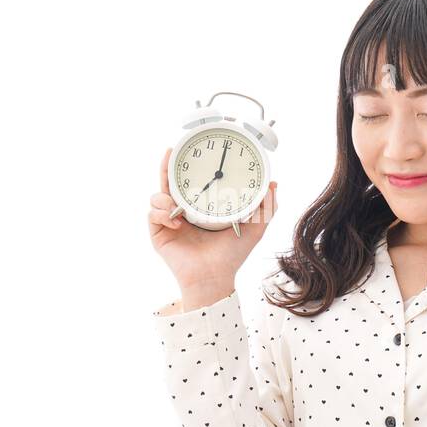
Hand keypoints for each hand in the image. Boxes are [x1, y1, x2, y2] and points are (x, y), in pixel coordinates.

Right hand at [148, 146, 277, 295]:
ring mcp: (169, 222)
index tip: (190, 149)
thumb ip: (266, 207)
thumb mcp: (255, 228)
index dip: (188, 165)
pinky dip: (161, 214)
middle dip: (166, 167)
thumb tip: (273, 183)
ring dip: (163, 194)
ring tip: (175, 204)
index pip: (192, 181)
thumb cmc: (232, 255)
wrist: (214, 277)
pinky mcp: (159, 233)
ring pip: (156, 197)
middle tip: (171, 153)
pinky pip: (152, 215)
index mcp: (202, 207)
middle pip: (168, 183)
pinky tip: (176, 221)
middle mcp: (183, 211)